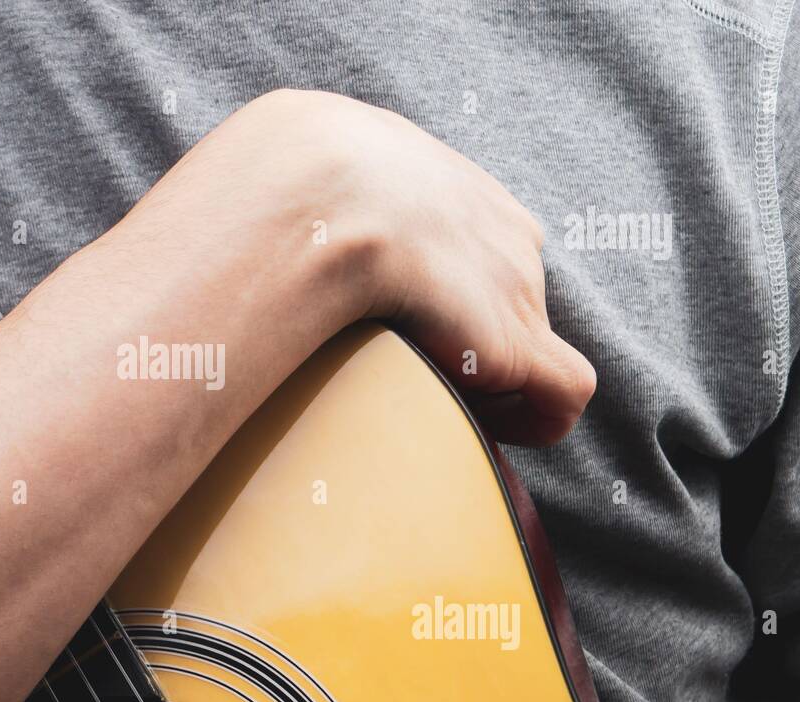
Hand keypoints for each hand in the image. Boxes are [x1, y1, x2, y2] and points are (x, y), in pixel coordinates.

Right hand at [124, 89, 595, 444]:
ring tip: (422, 404)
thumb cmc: (257, 197)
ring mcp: (510, 280)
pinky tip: (480, 427)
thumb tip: (238, 253)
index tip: (396, 330)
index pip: (464, 236)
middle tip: (407, 374)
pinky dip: (532, 417)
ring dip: (486, 383)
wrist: (301, 200)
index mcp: (433, 177)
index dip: (439, 294)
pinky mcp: (517, 338)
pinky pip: (561, 390)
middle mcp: (488, 220)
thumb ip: (295, 211)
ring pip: (527, 344)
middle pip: (502, 290)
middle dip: (467, 339)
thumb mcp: (277, 177)